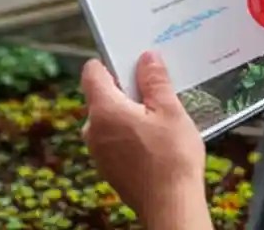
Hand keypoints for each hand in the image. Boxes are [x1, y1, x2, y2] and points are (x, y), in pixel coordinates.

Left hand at [80, 54, 210, 229]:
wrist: (170, 205)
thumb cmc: (172, 157)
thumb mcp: (170, 110)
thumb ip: (155, 81)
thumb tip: (146, 58)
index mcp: (104, 110)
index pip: (92, 72)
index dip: (110, 62)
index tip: (133, 62)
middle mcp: (93, 130)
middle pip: (102, 96)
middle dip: (126, 89)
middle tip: (157, 92)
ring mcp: (98, 152)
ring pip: (109, 119)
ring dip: (129, 113)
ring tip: (160, 119)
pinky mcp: (108, 167)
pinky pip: (114, 139)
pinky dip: (129, 134)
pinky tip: (155, 141)